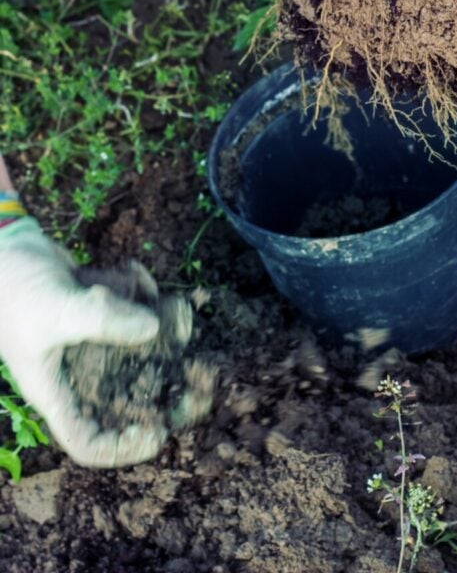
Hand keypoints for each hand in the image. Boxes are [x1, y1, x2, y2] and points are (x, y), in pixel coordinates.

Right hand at [0, 218, 164, 466]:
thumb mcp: (56, 308)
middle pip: (124, 397)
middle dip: (163, 384)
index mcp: (55, 389)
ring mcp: (88, 339)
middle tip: (199, 372)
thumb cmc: (14, 286)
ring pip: (136, 346)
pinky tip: (130, 270)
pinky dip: (138, 290)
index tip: (158, 431)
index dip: (122, 448)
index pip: (87, 441)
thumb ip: (102, 319)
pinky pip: (129, 310)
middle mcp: (75, 370)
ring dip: (157, 322)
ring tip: (169, 302)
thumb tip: (153, 330)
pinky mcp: (96, 310)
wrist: (3, 246)